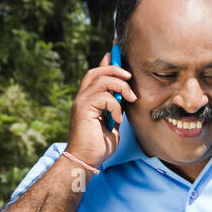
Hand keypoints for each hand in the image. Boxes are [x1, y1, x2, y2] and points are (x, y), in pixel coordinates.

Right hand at [66, 51, 137, 168]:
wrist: (86, 160)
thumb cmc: (99, 145)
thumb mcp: (112, 122)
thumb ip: (116, 107)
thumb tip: (126, 96)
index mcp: (89, 99)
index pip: (96, 73)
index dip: (107, 61)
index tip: (116, 51)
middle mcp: (82, 98)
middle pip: (96, 72)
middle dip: (114, 69)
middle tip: (129, 77)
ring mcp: (81, 102)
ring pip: (101, 80)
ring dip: (120, 86)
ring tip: (130, 99)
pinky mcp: (83, 109)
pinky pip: (104, 97)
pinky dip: (116, 106)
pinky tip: (117, 119)